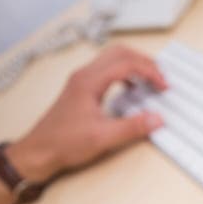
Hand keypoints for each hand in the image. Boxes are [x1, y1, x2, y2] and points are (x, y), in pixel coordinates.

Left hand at [5, 45, 166, 181]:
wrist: (39, 151)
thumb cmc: (63, 142)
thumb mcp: (103, 137)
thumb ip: (133, 127)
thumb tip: (157, 119)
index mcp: (89, 82)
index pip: (126, 64)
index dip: (150, 72)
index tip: (163, 85)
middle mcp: (84, 76)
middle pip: (119, 52)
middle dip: (144, 61)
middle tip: (161, 76)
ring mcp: (81, 80)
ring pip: (112, 58)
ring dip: (134, 65)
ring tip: (151, 79)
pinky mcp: (81, 88)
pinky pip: (106, 70)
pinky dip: (124, 73)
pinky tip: (132, 89)